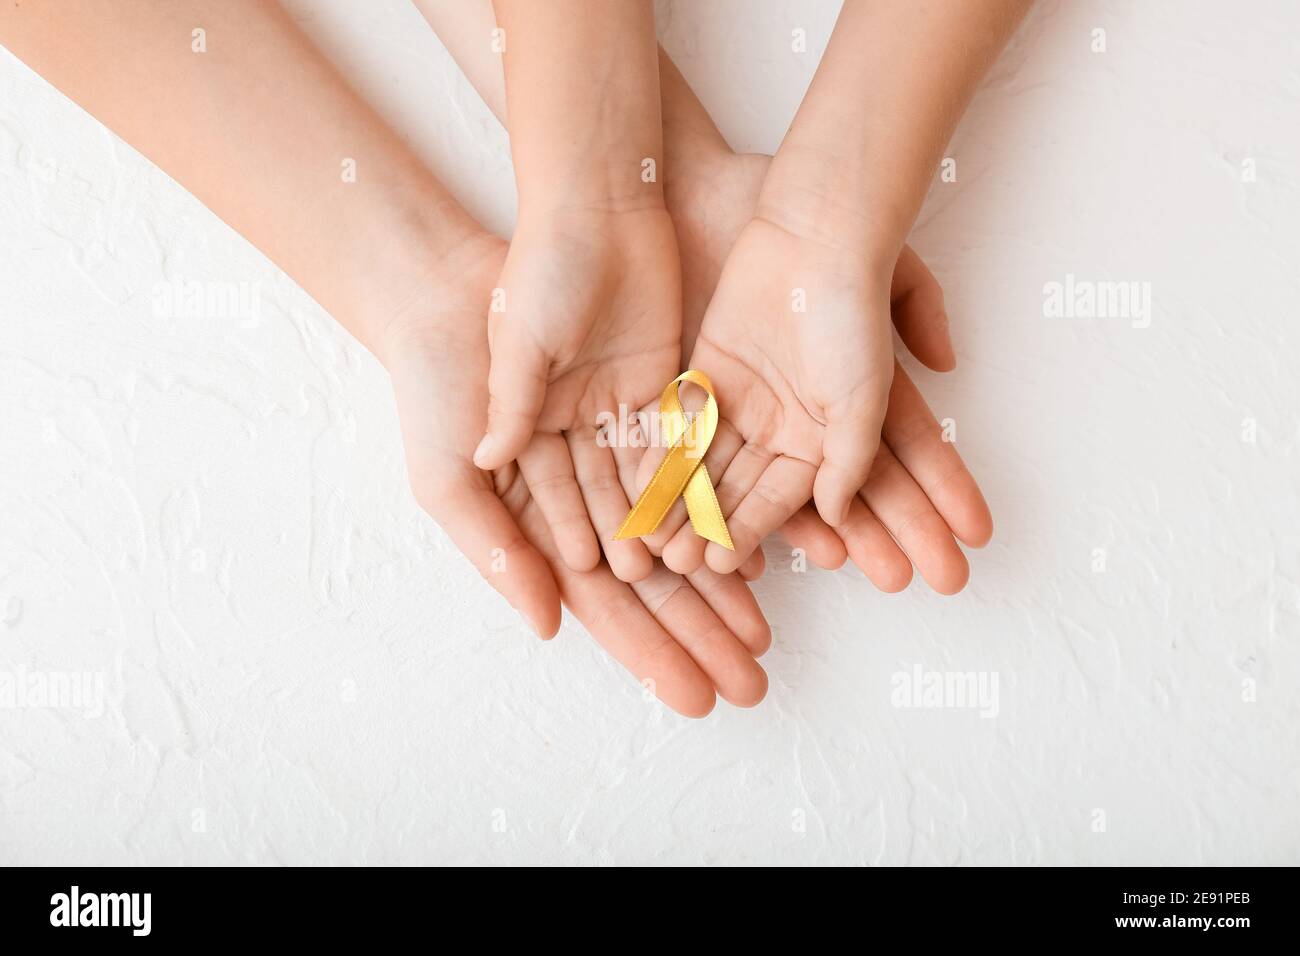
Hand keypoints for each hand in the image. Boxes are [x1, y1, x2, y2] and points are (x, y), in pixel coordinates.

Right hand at [379, 231, 767, 715]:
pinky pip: (697, 462)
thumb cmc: (442, 372)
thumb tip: (546, 621)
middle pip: (651, 572)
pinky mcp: (657, 396)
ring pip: (681, 522)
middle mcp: (581, 485)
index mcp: (532, 510)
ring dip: (721, 579)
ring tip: (763, 635)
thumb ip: (495, 538)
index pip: (598, 595)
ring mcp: (620, 440)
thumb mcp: (453, 463)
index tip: (692, 694)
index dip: (646, 645)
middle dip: (696, 629)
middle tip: (748, 683)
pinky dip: (724, 503)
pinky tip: (764, 550)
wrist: (473, 269)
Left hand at [655, 150, 990, 588]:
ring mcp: (741, 401)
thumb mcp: (864, 392)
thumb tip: (838, 515)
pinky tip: (633, 481)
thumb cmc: (851, 312)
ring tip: (648, 535)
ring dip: (678, 501)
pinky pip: (679, 422)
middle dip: (709, 528)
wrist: (815, 233)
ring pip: (703, 463)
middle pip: (739, 490)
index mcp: (821, 438)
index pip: (783, 499)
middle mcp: (780, 427)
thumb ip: (851, 458)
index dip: (753, 531)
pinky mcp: (705, 372)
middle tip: (676, 564)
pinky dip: (659, 451)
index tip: (723, 565)